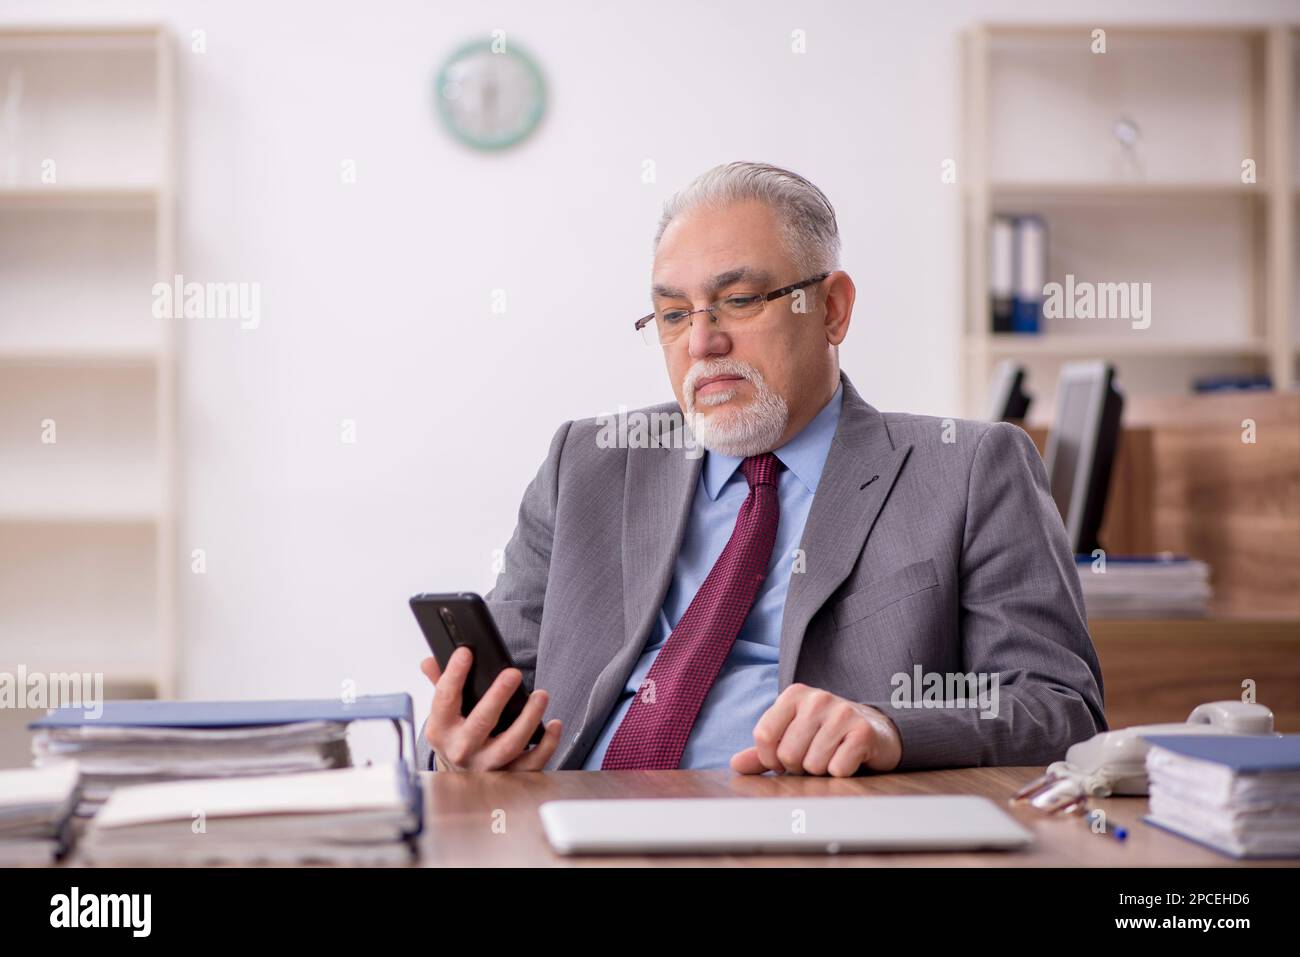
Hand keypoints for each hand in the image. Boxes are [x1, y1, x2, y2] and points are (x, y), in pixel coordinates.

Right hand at [420, 647, 561, 770]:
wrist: (461, 778)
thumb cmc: (456, 738)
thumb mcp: (443, 715)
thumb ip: (440, 686)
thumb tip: (429, 661)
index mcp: (442, 730)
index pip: (445, 699)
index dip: (454, 675)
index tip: (465, 653)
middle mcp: (462, 750)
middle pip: (481, 722)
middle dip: (498, 696)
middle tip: (513, 673)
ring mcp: (486, 765)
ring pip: (510, 744)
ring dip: (529, 718)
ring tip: (541, 696)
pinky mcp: (509, 776)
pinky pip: (531, 763)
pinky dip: (547, 745)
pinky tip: (554, 725)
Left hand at [730, 683, 901, 775]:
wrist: (875, 730)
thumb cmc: (825, 735)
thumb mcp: (792, 735)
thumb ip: (763, 751)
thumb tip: (735, 765)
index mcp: (794, 695)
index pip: (763, 735)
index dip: (769, 758)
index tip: (782, 761)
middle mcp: (817, 698)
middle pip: (787, 753)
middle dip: (798, 766)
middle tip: (813, 756)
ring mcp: (842, 713)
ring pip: (812, 764)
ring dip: (820, 770)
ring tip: (831, 755)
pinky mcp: (862, 732)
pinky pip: (837, 769)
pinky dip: (840, 772)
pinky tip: (848, 758)